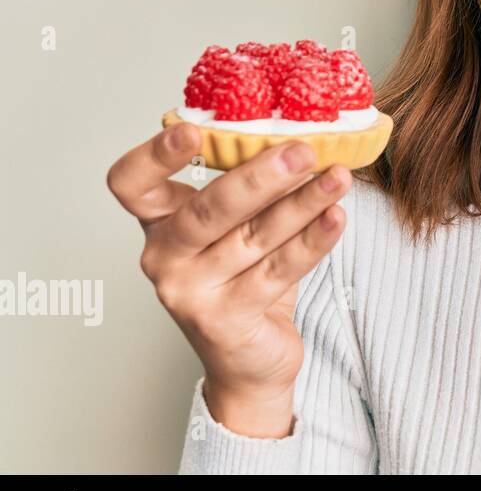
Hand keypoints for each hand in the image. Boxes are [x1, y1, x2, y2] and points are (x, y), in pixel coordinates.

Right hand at [106, 123, 351, 435]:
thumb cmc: (245, 280)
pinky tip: (336, 217)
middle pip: (206, 209)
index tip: (191, 131)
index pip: (131, 184)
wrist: (250, 360)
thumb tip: (299, 136)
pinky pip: (277, 271)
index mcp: (160, 222)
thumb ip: (253, 189)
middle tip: (302, 151)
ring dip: (302, 203)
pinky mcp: (224, 320)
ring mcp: (190, 292)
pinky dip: (312, 242)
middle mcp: (164, 256)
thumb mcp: (239, 228)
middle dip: (259, 177)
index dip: (153, 156)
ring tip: (338, 178)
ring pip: (253, 237)